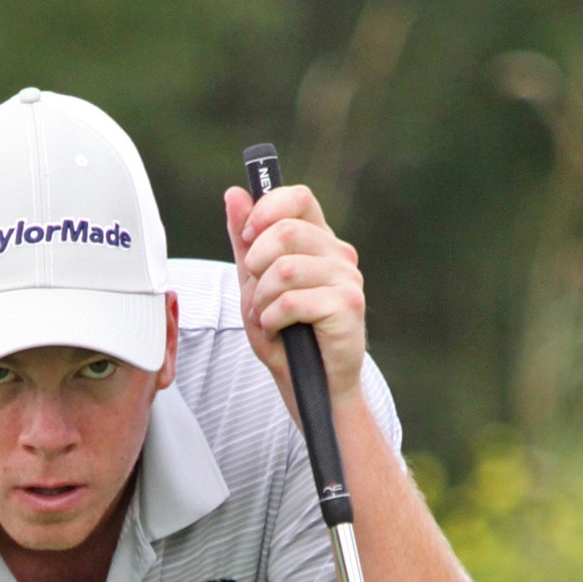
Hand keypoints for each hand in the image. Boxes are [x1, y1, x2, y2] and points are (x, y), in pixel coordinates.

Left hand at [224, 183, 365, 408]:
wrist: (311, 387)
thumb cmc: (285, 338)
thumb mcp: (254, 285)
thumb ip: (245, 241)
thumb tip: (234, 193)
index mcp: (319, 241)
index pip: (298, 198)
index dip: (266, 211)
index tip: (247, 239)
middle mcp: (338, 253)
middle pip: (284, 232)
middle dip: (255, 266)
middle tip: (256, 295)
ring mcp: (347, 277)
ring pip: (284, 269)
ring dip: (262, 301)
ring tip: (266, 319)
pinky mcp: (348, 304)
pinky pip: (293, 301)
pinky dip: (273, 320)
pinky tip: (278, 331)